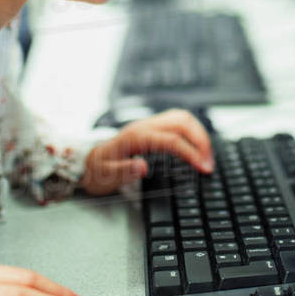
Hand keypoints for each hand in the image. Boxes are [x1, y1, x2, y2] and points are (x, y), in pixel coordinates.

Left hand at [79, 108, 213, 195]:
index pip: (171, 140)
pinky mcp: (152, 127)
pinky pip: (177, 121)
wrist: (85, 161)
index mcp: (135, 137)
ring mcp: (148, 124)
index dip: (191, 152)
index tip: (203, 167)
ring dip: (198, 133)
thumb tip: (142, 167)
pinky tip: (196, 146)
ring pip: (182, 117)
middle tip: (209, 163)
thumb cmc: (95, 170)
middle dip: (201, 140)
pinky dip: (192, 131)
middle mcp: (144, 126)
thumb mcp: (104, 178)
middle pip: (182, 122)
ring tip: (206, 155)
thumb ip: (122, 172)